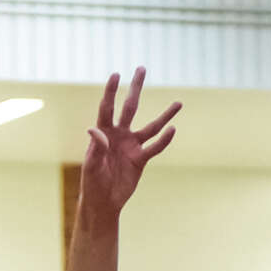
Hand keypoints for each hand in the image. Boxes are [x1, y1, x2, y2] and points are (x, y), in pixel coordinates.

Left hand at [78, 68, 179, 220]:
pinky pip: (155, 147)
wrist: (103, 202)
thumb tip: (95, 129)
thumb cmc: (92, 183)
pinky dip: (164, 140)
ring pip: (151, 127)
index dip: (111, 92)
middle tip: (141, 68)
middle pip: (129, 107)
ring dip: (165, 115)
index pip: (107, 108)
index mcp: (103, 134)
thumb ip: (95, 148)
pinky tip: (173, 129)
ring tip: (179, 103)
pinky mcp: (141, 159)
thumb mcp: (91, 166)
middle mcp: (119, 135)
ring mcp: (132, 146)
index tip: (116, 74)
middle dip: (135, 88)